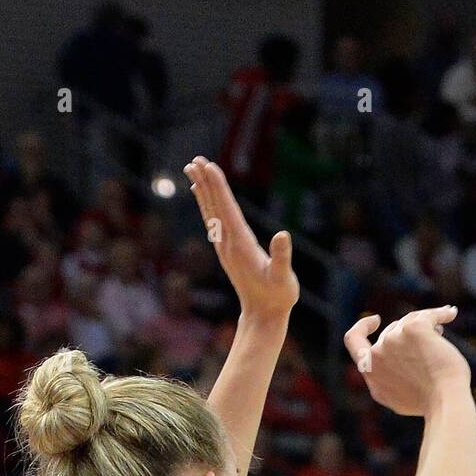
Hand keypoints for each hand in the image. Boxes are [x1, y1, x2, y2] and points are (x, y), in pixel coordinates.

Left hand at [183, 156, 298, 320]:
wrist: (263, 316)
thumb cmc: (278, 297)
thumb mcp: (284, 279)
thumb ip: (282, 258)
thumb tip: (282, 235)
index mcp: (241, 245)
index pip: (227, 209)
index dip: (218, 187)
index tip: (209, 166)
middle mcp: (228, 243)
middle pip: (214, 206)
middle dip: (205, 182)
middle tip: (195, 159)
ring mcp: (224, 247)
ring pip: (210, 211)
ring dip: (201, 189)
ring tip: (192, 168)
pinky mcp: (226, 250)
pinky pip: (212, 220)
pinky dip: (206, 203)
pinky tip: (201, 193)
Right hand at [343, 306, 469, 416]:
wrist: (445, 402)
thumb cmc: (430, 403)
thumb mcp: (398, 397)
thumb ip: (390, 377)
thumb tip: (401, 355)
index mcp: (370, 372)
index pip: (353, 340)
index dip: (363, 326)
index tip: (377, 320)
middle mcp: (377, 354)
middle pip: (393, 330)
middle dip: (411, 334)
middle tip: (433, 341)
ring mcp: (392, 340)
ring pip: (410, 321)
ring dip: (427, 326)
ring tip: (443, 340)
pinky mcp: (412, 329)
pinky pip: (429, 315)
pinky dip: (441, 314)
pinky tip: (450, 314)